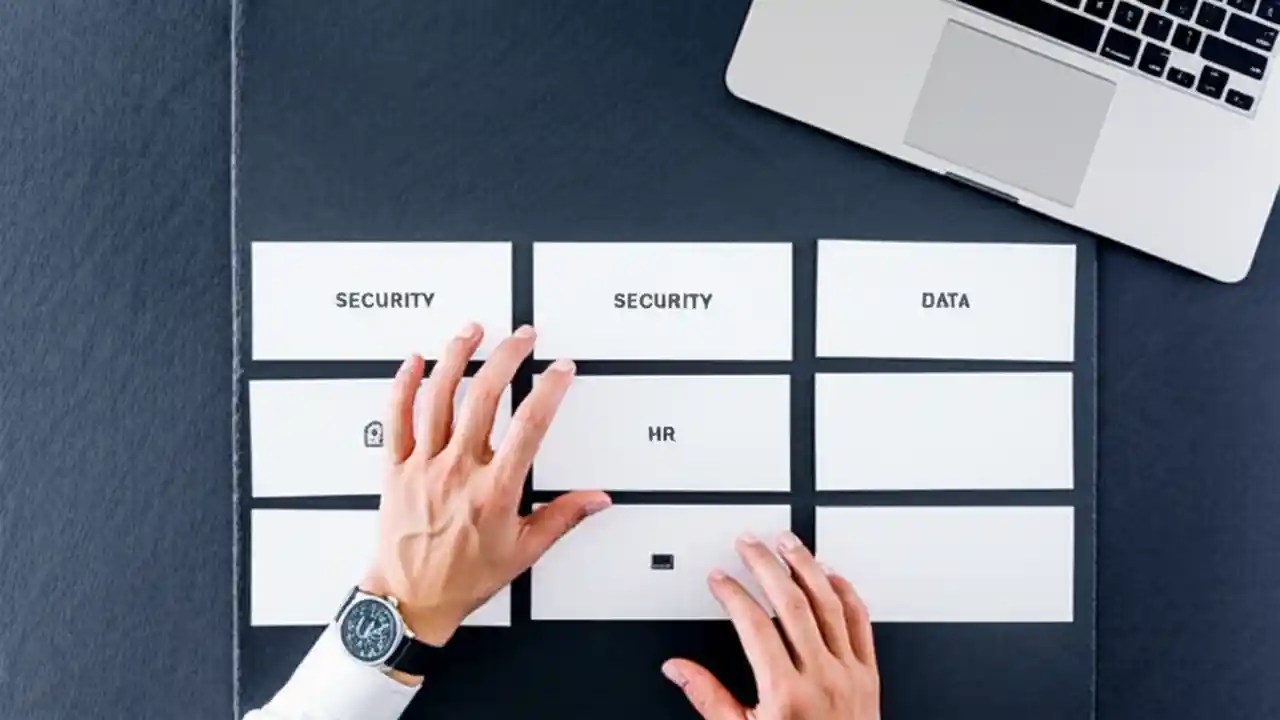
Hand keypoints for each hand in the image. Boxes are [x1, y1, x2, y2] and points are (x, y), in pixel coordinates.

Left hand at [360, 323, 610, 648]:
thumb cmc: (463, 577)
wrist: (410, 598)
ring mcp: (424, 466)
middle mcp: (458, 471)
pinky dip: (403, 385)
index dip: (549, 390)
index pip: (529, 425)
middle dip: (507, 357)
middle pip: (484, 397)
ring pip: (439, 397)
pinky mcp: (396, 468)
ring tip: (473, 332)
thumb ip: (563, 518)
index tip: (561, 370)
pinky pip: (396, 418)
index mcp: (495, 490)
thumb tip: (597, 499)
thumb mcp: (524, 551)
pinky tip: (415, 362)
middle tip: (523, 338)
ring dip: (457, 357)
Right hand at [663, 533, 880, 719]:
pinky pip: (860, 622)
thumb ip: (709, 698)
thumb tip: (678, 669)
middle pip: (792, 602)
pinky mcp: (869, 676)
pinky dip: (846, 592)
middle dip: (766, 565)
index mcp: (785, 693)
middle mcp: (820, 677)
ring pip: (829, 603)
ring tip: (787, 543)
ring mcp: (849, 674)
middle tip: (748, 544)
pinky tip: (831, 575)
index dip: (733, 593)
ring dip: (807, 566)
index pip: (755, 624)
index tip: (719, 579)